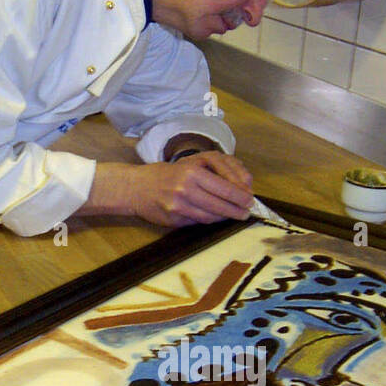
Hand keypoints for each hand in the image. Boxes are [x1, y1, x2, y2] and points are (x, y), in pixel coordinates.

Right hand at [85, 155, 253, 226]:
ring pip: (211, 216)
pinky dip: (211, 220)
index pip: (225, 187)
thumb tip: (238, 188)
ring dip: (225, 217)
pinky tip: (217, 217)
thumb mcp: (189, 163)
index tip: (250, 200)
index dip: (240, 197)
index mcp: (192, 172)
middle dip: (237, 210)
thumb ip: (213, 173)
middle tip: (246, 212)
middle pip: (220, 204)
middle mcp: (186, 189)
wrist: (135, 187)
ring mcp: (179, 207)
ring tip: (235, 215)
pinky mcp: (175, 220)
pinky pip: (199, 222)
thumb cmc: (165, 173)